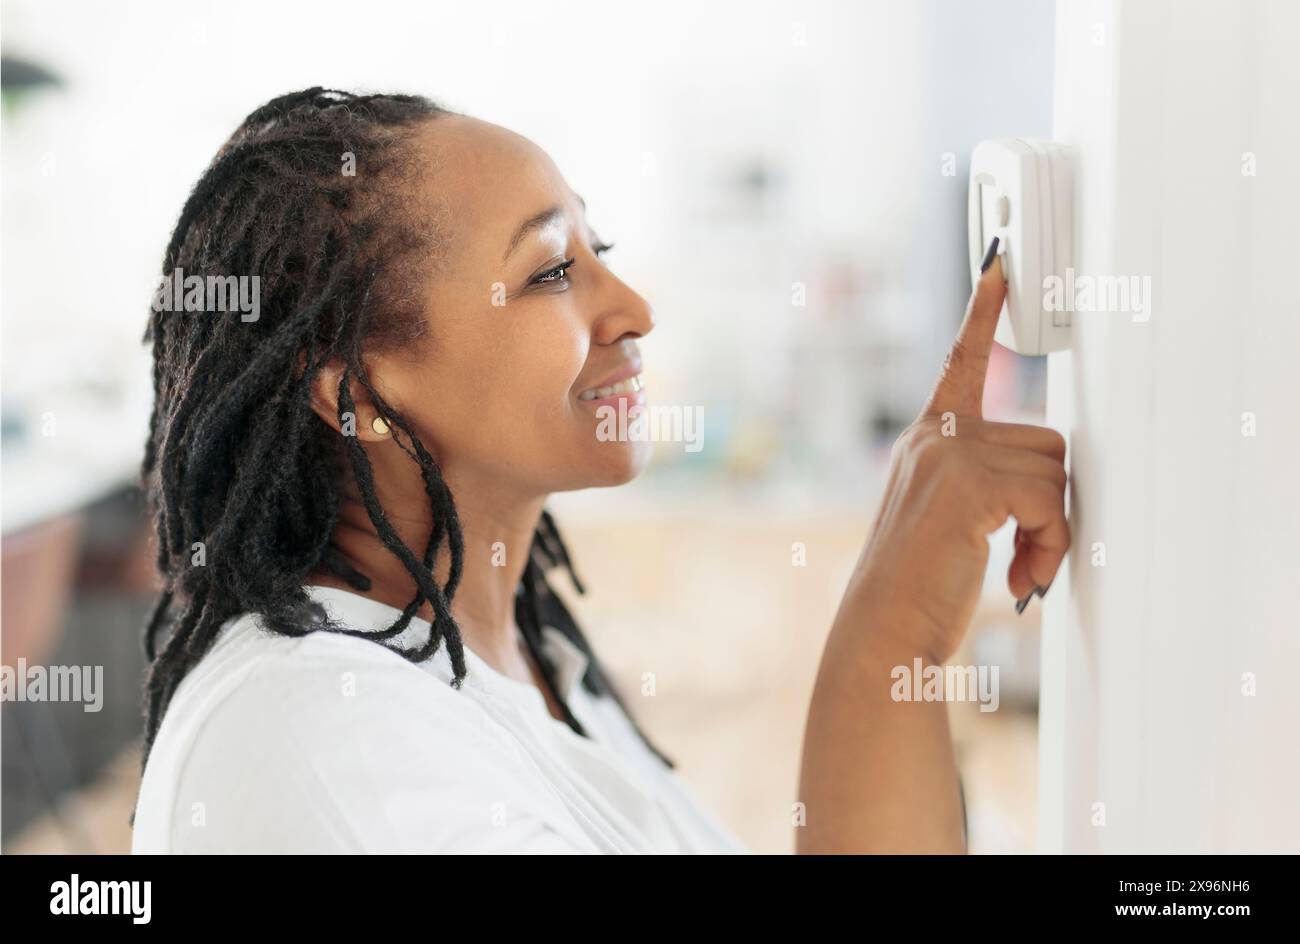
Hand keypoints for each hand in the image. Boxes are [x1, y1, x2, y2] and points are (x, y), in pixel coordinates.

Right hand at [847, 250, 1068, 663]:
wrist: (882, 632)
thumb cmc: (913, 590)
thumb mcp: (946, 523)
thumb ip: (983, 485)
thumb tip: (1052, 486)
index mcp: (925, 442)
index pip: (960, 364)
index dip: (982, 313)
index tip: (999, 267)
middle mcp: (934, 436)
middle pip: (1044, 439)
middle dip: (1051, 502)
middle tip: (1030, 556)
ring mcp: (948, 453)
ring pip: (1054, 472)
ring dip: (1052, 531)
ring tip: (1022, 572)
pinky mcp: (968, 479)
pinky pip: (1050, 500)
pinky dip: (1051, 545)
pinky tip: (1021, 579)